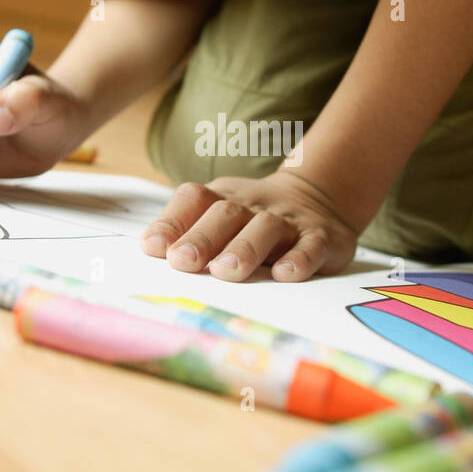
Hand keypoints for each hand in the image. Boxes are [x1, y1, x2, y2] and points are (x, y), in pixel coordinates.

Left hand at [140, 168, 358, 281]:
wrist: (317, 197)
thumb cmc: (253, 218)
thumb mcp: (220, 215)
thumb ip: (189, 231)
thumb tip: (151, 252)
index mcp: (222, 198)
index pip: (194, 200)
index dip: (172, 222)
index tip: (154, 248)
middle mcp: (252, 206)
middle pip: (225, 214)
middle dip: (203, 238)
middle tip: (184, 261)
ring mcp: (288, 220)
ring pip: (266, 227)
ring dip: (245, 248)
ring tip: (227, 271)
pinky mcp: (320, 238)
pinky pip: (311, 245)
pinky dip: (299, 259)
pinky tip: (284, 274)